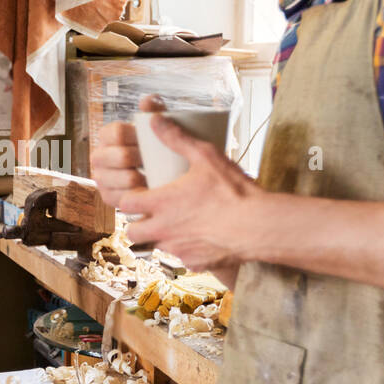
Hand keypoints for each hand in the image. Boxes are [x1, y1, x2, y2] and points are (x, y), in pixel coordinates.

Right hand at [89, 95, 165, 207]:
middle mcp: (98, 156)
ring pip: (122, 179)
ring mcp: (100, 178)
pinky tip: (149, 192)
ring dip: (141, 179)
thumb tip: (147, 101)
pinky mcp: (107, 196)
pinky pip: (123, 198)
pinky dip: (139, 197)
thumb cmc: (154, 145)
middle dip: (141, 159)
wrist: (154, 173)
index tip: (152, 140)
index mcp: (107, 135)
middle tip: (156, 160)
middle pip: (121, 157)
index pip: (117, 132)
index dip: (135, 137)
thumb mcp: (156, 125)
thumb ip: (154, 108)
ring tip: (156, 177)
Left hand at [118, 113, 274, 272]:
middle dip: (138, 223)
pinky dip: (186, 250)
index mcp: (161, 203)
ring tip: (179, 224)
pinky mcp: (194, 263)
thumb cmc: (232, 191)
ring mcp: (178, 249)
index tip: (140, 193)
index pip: (126, 204)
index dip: (130, 198)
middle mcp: (163, 229)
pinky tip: (201, 237)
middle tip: (153, 213)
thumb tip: (155, 120)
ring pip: (157, 246)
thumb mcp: (206, 156)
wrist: (258, 226)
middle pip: (133, 232)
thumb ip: (177, 139)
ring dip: (162, 236)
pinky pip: (181, 259)